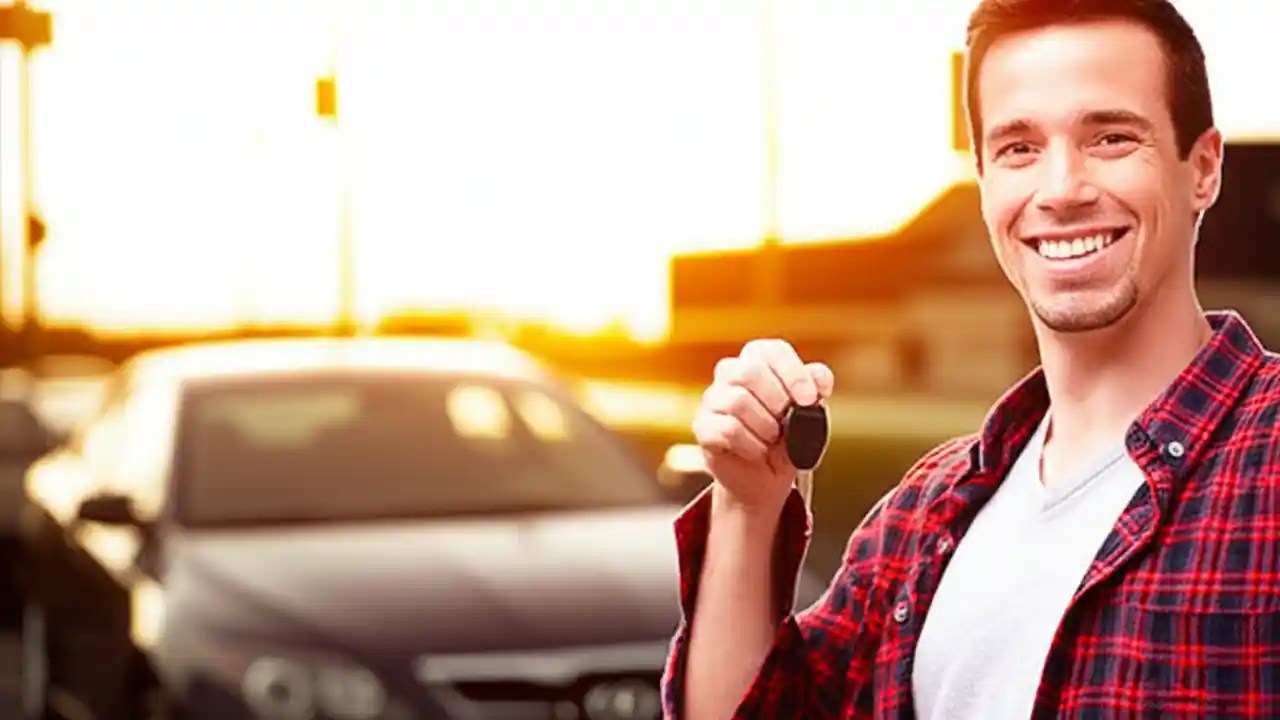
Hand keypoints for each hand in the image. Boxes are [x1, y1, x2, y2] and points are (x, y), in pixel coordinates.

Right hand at [692, 339, 833, 512]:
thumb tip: (820, 380)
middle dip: (777, 400)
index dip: (794, 373)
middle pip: (749, 371)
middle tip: (787, 420)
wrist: (766, 476)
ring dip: (765, 426)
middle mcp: (730, 373)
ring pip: (737, 401)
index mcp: (758, 360)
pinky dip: (751, 445)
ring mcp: (712, 400)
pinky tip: (758, 451)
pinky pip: (727, 429)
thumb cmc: (786, 436)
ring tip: (772, 439)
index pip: (772, 351)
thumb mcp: (810, 411)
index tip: (809, 399)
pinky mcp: (703, 427)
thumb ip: (816, 387)